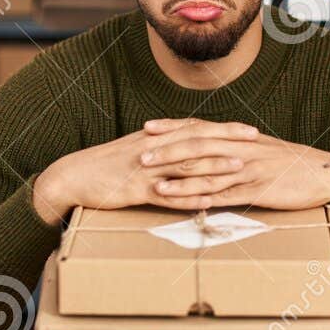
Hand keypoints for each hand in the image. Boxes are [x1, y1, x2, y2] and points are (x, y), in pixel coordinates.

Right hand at [31, 119, 259, 224]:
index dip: (224, 128)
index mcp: (157, 138)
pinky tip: (207, 201)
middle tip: (256, 139)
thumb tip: (188, 146)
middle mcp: (155, 149)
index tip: (250, 129)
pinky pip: (165, 194)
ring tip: (240, 166)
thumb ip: (164, 148)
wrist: (73, 176)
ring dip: (213, 165)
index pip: (197, 129)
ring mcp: (146, 170)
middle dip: (227, 139)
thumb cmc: (107, 165)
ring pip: (184, 165)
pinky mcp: (135, 190)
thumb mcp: (137, 150)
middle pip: (196, 141)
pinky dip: (187, 197)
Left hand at [138, 119, 329, 215]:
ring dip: (179, 178)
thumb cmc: (291, 164)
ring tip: (154, 182)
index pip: (200, 127)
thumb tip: (210, 152)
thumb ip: (235, 149)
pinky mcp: (257, 191)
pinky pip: (226, 195)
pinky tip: (186, 203)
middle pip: (197, 146)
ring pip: (207, 172)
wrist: (324, 174)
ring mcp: (248, 170)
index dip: (172, 127)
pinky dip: (204, 199)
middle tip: (141, 155)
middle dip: (167, 151)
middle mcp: (240, 149)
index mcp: (240, 137)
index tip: (147, 128)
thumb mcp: (261, 150)